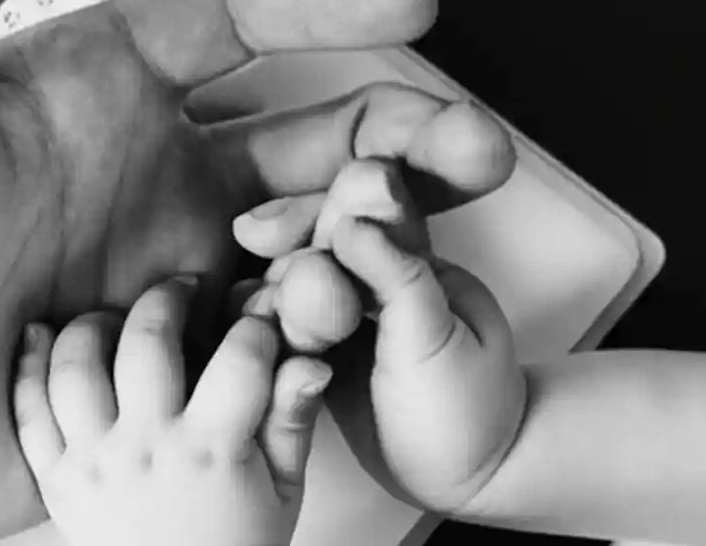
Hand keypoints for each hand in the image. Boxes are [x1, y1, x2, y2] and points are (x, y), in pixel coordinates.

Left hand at [14, 277, 331, 545]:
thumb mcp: (283, 494)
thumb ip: (292, 424)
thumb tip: (311, 360)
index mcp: (212, 450)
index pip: (240, 358)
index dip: (257, 322)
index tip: (259, 311)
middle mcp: (146, 448)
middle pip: (146, 343)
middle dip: (167, 299)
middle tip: (182, 290)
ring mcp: (93, 461)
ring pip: (77, 366)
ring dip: (94, 325)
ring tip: (116, 319)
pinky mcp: (56, 479)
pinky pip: (28, 412)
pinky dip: (26, 365)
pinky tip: (37, 332)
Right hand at [233, 158, 526, 512]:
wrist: (470, 483)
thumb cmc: (467, 412)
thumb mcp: (437, 338)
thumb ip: (395, 276)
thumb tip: (348, 222)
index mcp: (414, 263)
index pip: (355, 221)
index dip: (308, 220)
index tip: (263, 230)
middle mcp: (374, 284)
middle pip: (313, 250)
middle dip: (280, 254)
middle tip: (247, 264)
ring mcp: (346, 321)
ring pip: (291, 290)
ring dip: (264, 293)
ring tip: (242, 305)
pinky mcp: (321, 358)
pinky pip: (282, 333)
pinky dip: (259, 330)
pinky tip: (235, 328)